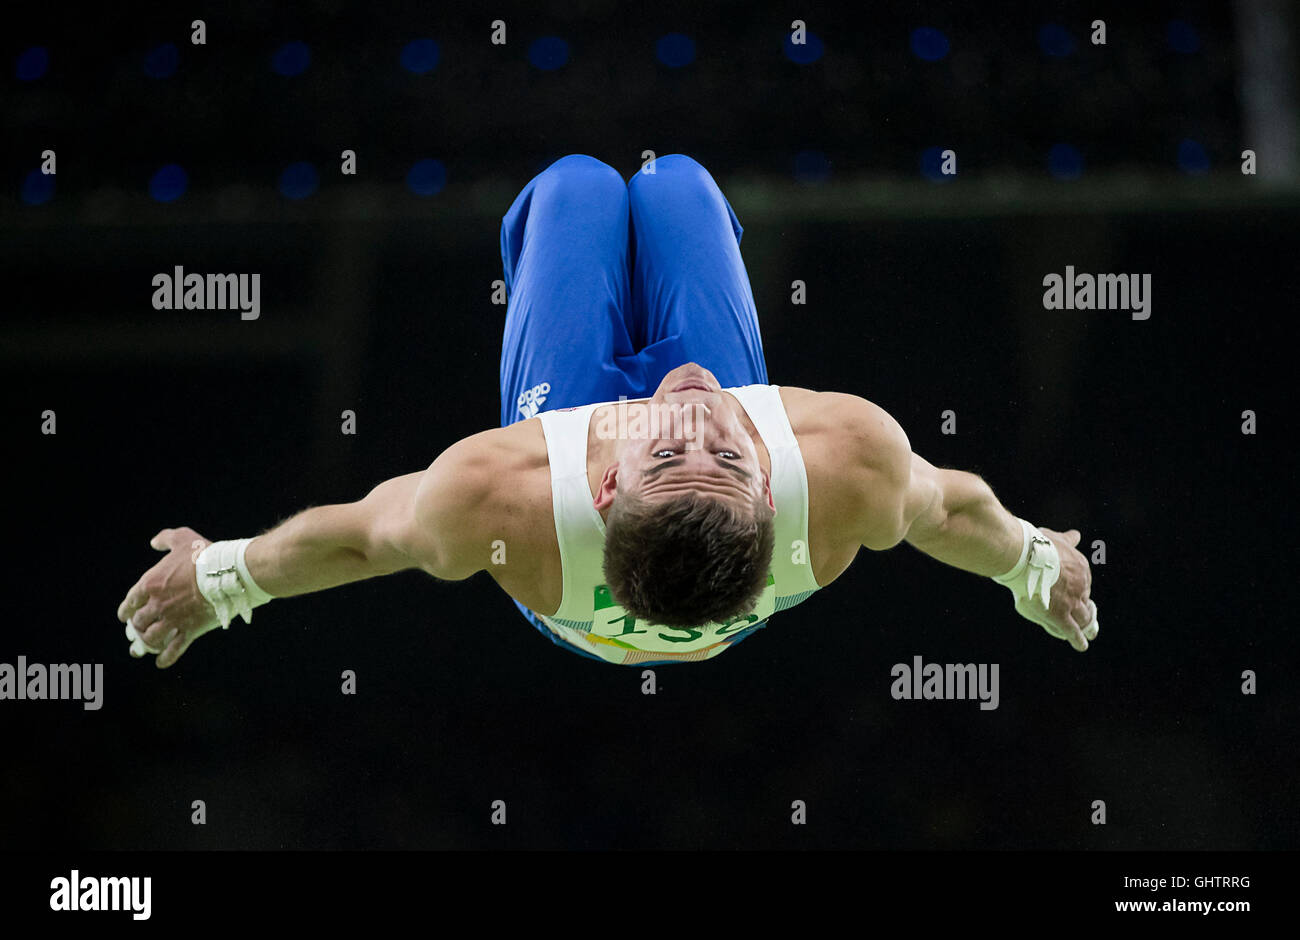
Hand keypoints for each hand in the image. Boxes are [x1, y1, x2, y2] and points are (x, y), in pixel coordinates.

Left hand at [116, 527, 222, 667]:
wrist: (227, 573)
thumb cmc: (204, 555)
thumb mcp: (182, 538)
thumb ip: (165, 538)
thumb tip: (154, 542)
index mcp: (151, 583)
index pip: (130, 601)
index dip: (126, 610)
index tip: (126, 616)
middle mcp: (157, 604)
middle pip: (139, 622)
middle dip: (138, 627)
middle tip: (140, 630)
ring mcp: (173, 619)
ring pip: (152, 638)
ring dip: (148, 643)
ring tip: (149, 647)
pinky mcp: (190, 630)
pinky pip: (174, 649)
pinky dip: (165, 658)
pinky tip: (161, 662)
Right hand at [1014, 527, 1098, 651]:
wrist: (1025, 556)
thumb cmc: (1036, 544)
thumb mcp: (1056, 538)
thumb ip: (1067, 540)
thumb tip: (1077, 535)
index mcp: (1081, 568)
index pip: (1082, 583)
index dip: (1077, 590)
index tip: (1073, 594)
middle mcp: (1080, 587)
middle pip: (1085, 602)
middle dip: (1085, 609)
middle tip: (1086, 616)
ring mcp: (1071, 602)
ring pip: (1083, 618)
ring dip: (1086, 626)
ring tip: (1089, 633)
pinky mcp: (1060, 616)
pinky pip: (1072, 631)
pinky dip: (1078, 640)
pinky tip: (1081, 645)